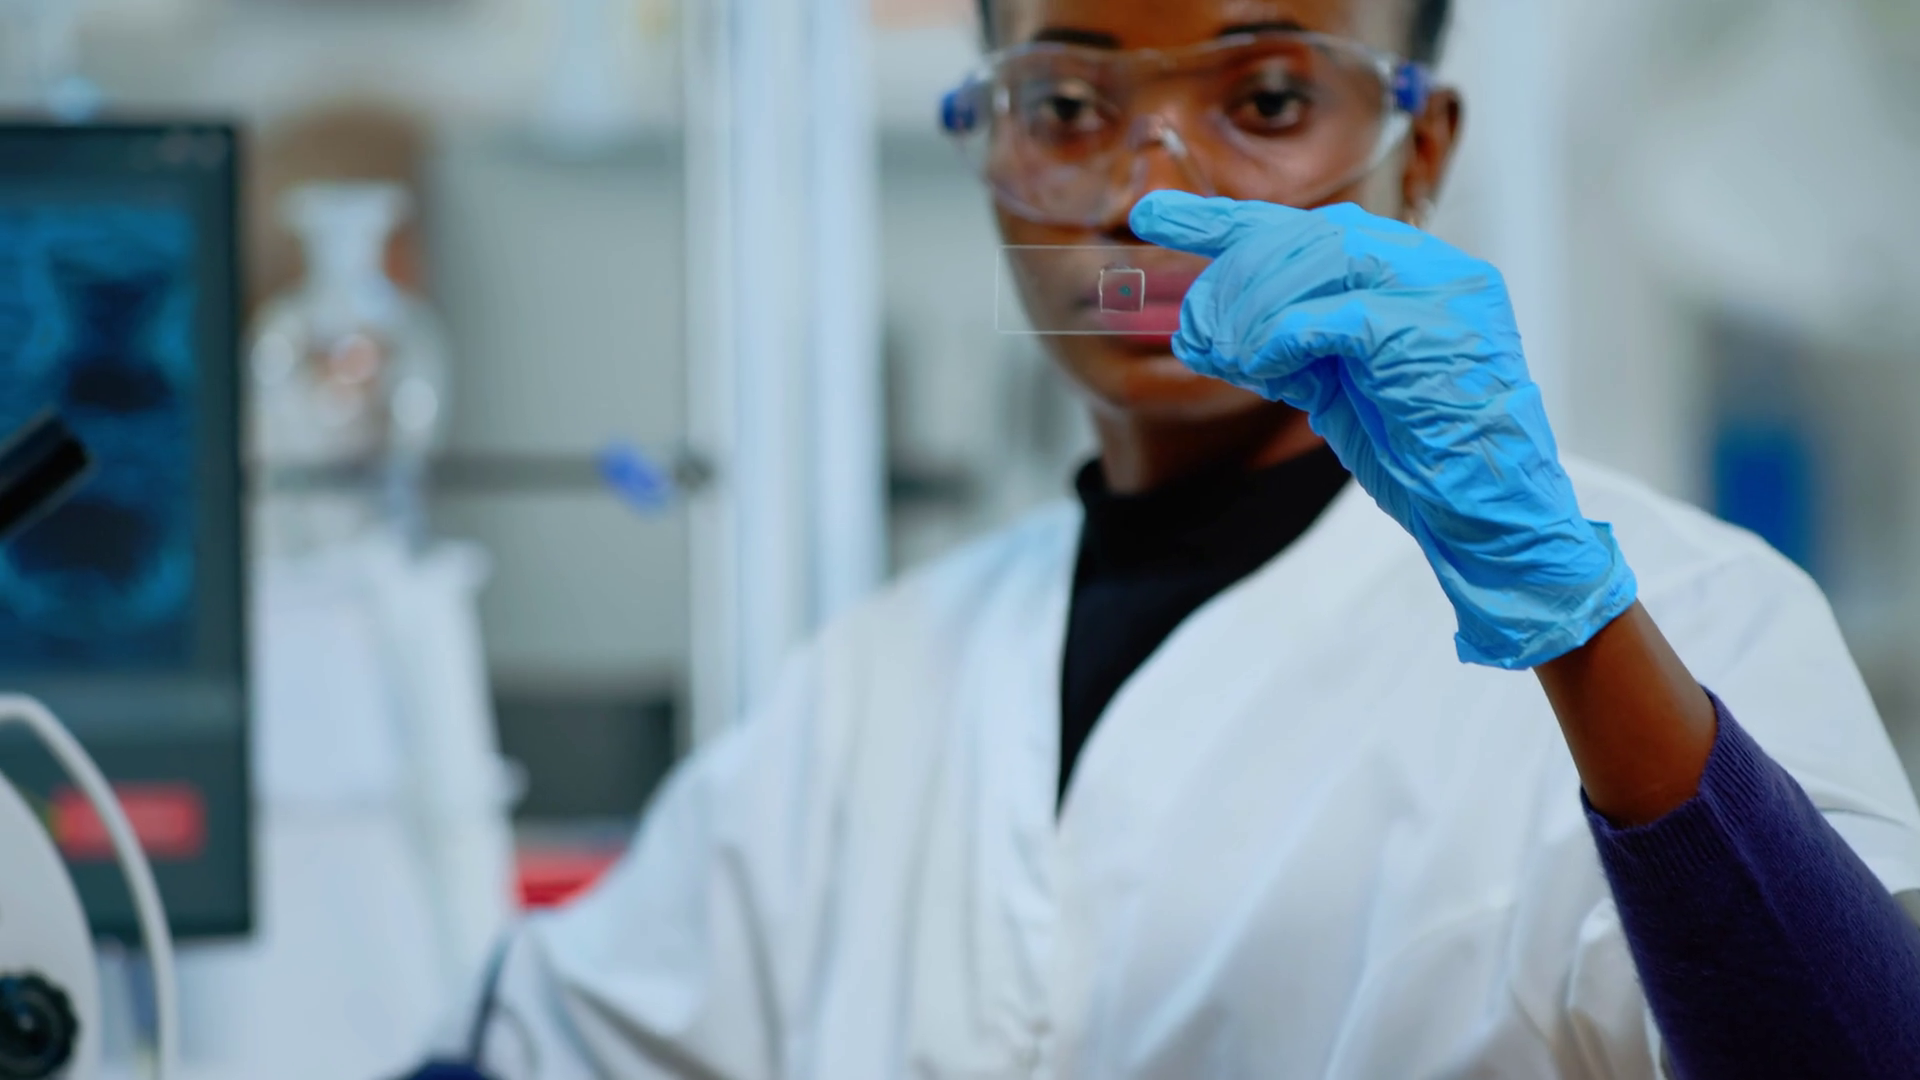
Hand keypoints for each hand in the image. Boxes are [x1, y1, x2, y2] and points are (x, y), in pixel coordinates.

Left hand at [1129, 191, 1636, 668]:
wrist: (1487, 514)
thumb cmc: (1420, 455)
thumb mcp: (1335, 387)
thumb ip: (1284, 346)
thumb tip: (1201, 330)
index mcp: (1409, 271)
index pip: (1307, 225)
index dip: (1224, 219)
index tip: (1152, 215)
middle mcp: (1430, 267)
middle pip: (1306, 234)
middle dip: (1232, 277)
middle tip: (1194, 328)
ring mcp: (1440, 291)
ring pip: (1318, 258)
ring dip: (1251, 308)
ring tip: (1226, 354)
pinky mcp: (1433, 330)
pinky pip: (1334, 312)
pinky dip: (1281, 334)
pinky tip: (1260, 365)